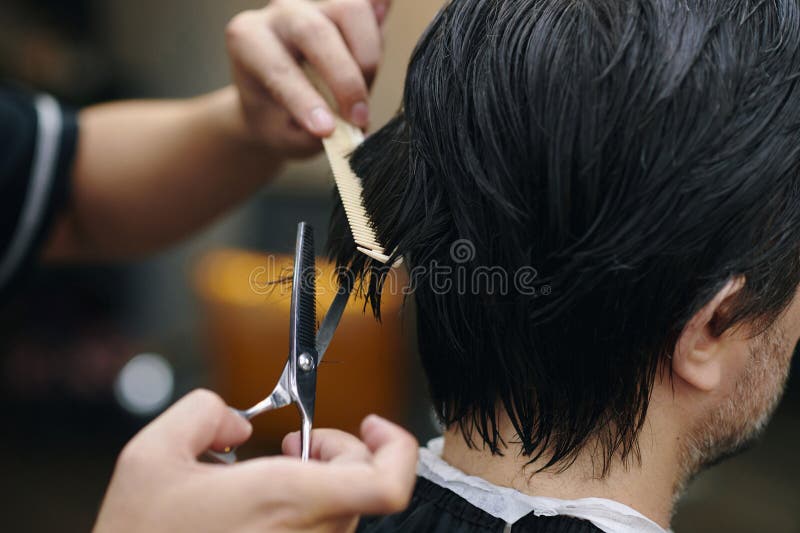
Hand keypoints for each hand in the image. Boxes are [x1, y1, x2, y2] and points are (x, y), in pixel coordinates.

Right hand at [93, 389, 417, 532]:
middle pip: (364, 485)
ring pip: (344, 511)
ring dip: (321, 480)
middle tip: (300, 442)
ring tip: (269, 474)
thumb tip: (237, 424)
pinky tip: (262, 506)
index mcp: (286, 501)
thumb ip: (202, 411)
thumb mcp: (149, 455)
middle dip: (339, 450)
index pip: (386, 485)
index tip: (373, 424)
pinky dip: (306, 509)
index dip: (397, 448)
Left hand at [226, 0, 390, 156]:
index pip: (277, 66)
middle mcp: (280, 14)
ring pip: (351, 11)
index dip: (304, 100)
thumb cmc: (274, 119)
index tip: (326, 131)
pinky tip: (382, 24)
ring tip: (363, 96)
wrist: (275, 102)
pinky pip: (370, 3)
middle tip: (358, 119)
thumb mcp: (280, 137)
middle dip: (344, 79)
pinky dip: (380, 15)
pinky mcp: (344, 7)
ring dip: (368, 58)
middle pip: (315, 31)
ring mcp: (315, 3)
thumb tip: (349, 129)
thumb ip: (308, 135)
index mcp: (248, 41)